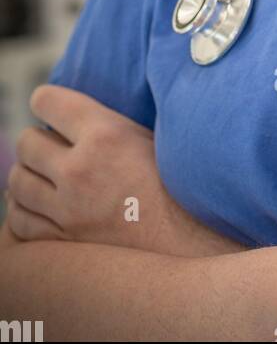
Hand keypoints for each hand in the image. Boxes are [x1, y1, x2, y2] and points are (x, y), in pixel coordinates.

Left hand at [6, 85, 245, 257]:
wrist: (191, 243)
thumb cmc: (178, 186)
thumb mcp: (150, 138)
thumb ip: (109, 125)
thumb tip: (80, 114)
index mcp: (105, 134)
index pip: (48, 103)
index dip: (44, 101)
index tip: (47, 105)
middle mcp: (79, 170)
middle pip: (27, 143)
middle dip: (35, 139)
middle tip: (49, 143)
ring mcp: (68, 209)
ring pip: (17, 182)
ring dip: (27, 174)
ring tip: (41, 174)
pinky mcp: (64, 241)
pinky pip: (20, 221)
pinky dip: (23, 210)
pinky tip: (37, 205)